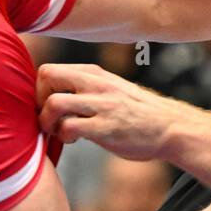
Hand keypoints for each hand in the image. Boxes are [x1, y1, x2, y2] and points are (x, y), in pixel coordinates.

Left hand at [37, 63, 184, 160]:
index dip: (39, 90)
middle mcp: (97, 84)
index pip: (49, 70)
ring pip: (54, 102)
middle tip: (47, 118)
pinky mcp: (106, 127)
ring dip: (47, 121)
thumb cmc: (141, 114)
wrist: (173, 128)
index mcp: (96, 74)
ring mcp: (102, 105)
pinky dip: (63, 136)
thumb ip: (88, 89)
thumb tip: (57, 99)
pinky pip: (69, 127)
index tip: (47, 107)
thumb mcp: (114, 90)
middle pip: (47, 77)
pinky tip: (73, 140)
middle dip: (37, 101)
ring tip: (57, 131)